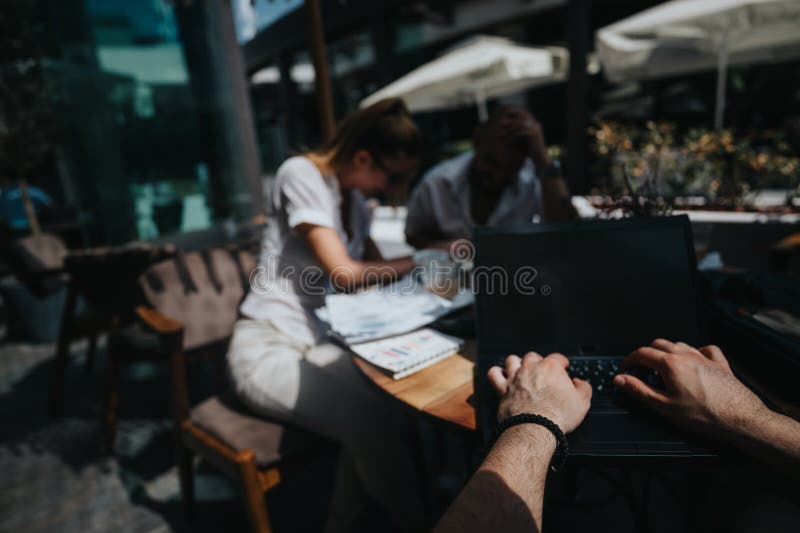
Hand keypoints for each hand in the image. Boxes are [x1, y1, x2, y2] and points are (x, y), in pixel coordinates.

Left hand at [488, 352, 591, 432]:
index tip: (563, 366)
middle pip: (533, 356)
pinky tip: (500, 375)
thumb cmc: (557, 416)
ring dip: (517, 363)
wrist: (535, 429)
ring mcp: (515, 377)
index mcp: (551, 368)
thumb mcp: (582, 402)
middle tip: (542, 370)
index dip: (561, 362)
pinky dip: (497, 373)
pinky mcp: (502, 389)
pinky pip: (494, 374)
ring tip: (521, 369)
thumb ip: (584, 388)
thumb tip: (580, 383)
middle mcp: (531, 368)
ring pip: (512, 360)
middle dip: (538, 361)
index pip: (557, 357)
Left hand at [496, 109, 550, 168]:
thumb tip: (507, 127)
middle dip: (509, 120)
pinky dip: (511, 136)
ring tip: (500, 134)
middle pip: (520, 117)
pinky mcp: (533, 135)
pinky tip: (505, 141)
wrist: (541, 159)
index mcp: (534, 123)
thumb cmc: (531, 150)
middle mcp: (535, 124)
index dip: (512, 114)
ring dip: (508, 129)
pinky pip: (519, 133)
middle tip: (499, 124)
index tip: (502, 117)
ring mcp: (535, 129)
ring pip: (518, 125)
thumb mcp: (524, 139)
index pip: (522, 113)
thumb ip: (518, 131)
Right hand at [614, 339, 766, 436]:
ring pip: (679, 344)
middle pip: (659, 344)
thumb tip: (620, 380)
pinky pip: (705, 349)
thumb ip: (638, 390)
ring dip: (666, 353)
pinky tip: (693, 360)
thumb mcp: (663, 406)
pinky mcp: (720, 364)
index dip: (629, 360)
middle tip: (641, 372)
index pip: (642, 353)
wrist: (740, 419)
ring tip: (662, 369)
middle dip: (646, 355)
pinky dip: (695, 351)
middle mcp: (687, 355)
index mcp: (670, 364)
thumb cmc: (705, 415)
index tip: (624, 368)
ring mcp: (704, 357)